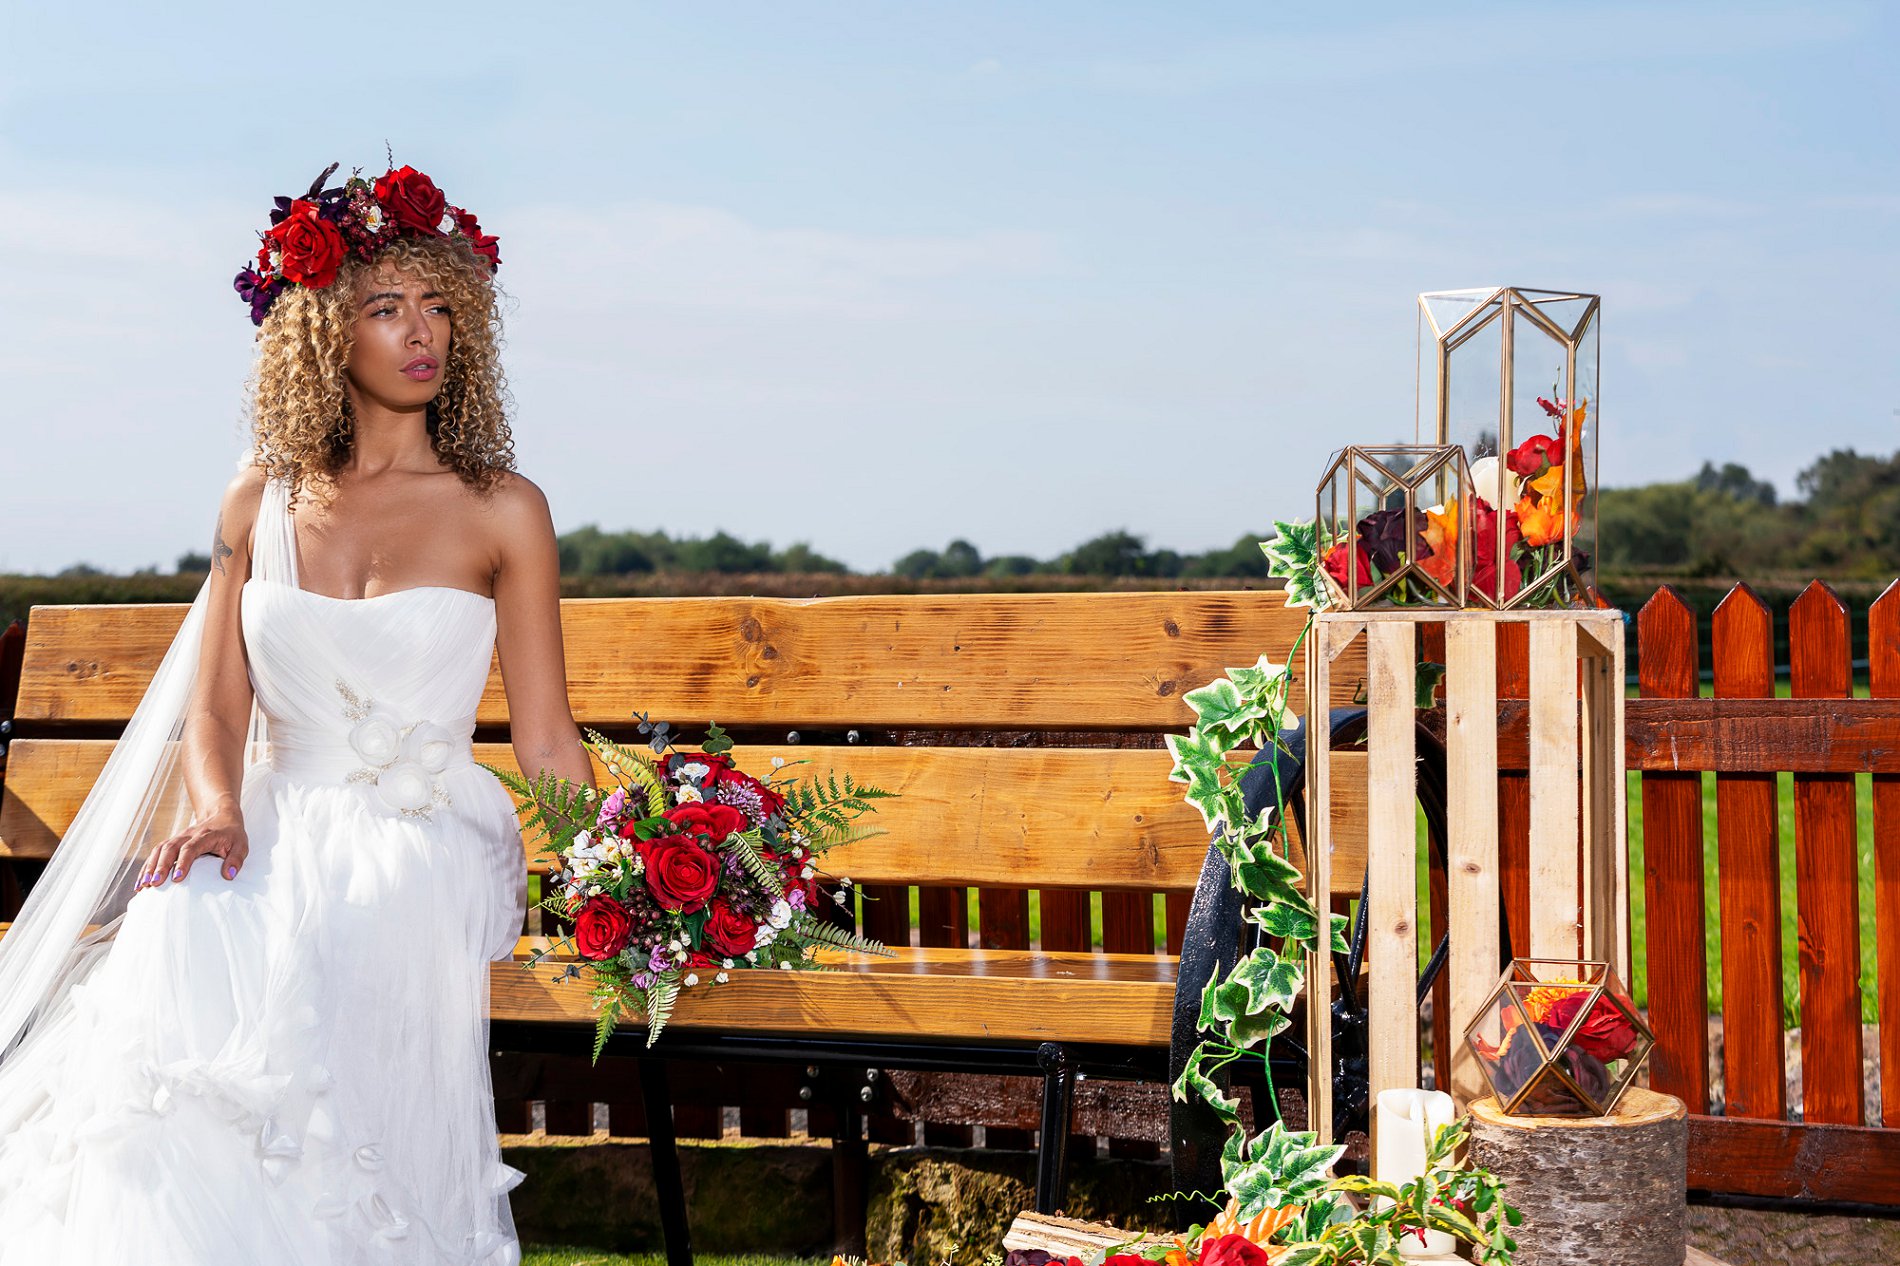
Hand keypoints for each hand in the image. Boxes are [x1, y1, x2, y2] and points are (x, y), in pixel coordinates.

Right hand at [135, 813, 249, 890]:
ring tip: (143, 885)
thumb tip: (228, 875)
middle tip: (154, 883)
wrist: (221, 814)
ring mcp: (178, 838)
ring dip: (149, 867)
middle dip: (160, 866)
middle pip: (170, 848)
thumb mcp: (241, 845)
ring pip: (160, 850)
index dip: (183, 863)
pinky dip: (147, 867)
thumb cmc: (232, 833)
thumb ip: (236, 860)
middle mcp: (188, 835)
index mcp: (205, 836)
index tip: (176, 878)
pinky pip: (156, 853)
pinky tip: (141, 882)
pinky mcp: (172, 843)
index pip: (191, 848)